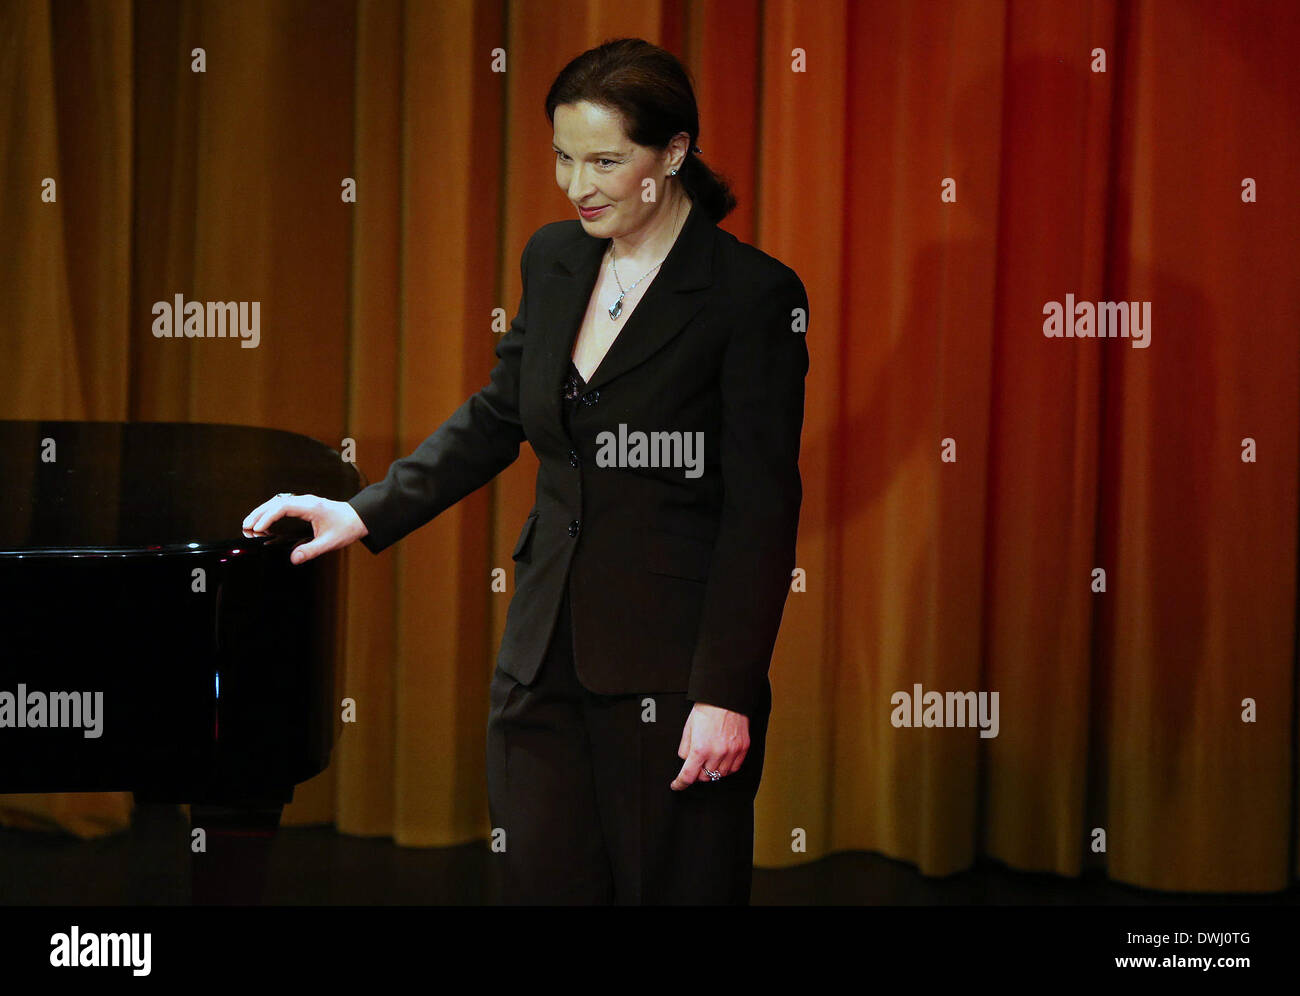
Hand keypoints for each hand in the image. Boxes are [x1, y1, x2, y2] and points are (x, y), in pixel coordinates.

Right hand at [241, 494, 368, 564]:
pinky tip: (265, 521)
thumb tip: (294, 558)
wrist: (359, 518)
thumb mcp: (330, 542)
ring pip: (278, 502)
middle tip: (245, 526)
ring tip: (250, 523)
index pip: (283, 507)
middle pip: (276, 502)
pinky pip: (283, 505)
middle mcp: (306, 501)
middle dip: (259, 513)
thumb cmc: (347, 527)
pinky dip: (271, 511)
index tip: (257, 527)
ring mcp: (305, 502)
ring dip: (263, 511)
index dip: (267, 517)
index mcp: (311, 507)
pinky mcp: (305, 505)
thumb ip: (311, 551)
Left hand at [671, 703, 749, 789]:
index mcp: (700, 748)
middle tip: (696, 764)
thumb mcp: (688, 728)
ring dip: (712, 771)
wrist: (726, 698)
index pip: (688, 775)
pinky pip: (734, 768)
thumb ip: (685, 748)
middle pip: (705, 777)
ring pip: (720, 775)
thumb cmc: (707, 710)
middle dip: (697, 773)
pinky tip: (721, 760)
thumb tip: (686, 761)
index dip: (680, 783)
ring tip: (709, 760)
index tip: (677, 785)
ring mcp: (732, 752)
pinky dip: (726, 768)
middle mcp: (717, 753)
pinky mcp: (742, 749)